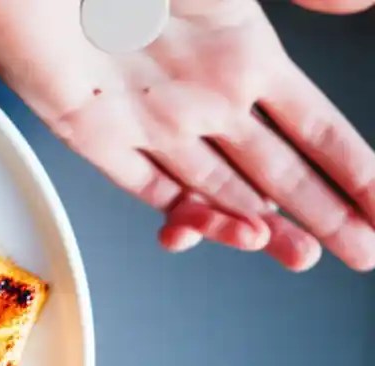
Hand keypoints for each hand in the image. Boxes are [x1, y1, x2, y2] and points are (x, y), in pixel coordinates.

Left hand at [0, 0, 374, 270]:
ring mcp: (153, 121)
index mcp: (242, 52)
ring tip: (305, 258)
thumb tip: (363, 7)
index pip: (314, 126)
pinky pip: (152, 187)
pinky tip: (232, 230)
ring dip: (266, 226)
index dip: (354, 168)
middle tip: (362, 253)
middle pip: (276, 170)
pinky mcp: (99, 137)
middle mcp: (202, 95)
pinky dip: (192, 213)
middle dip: (323, 214)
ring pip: (220, 189)